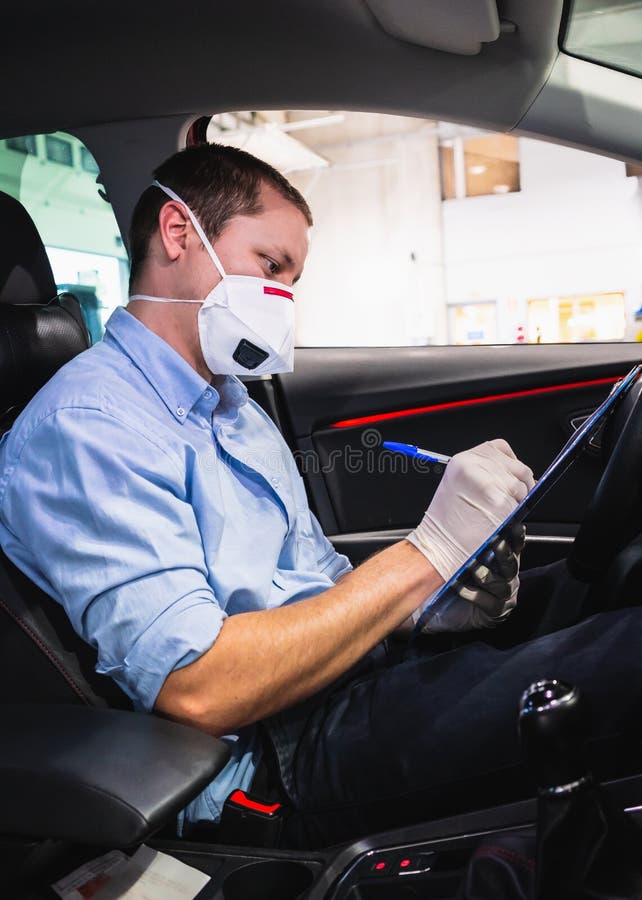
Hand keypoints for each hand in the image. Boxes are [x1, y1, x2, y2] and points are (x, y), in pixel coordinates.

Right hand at [406, 438, 533, 581]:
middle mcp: (474, 465)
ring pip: (522, 483)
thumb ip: (486, 473)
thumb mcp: (459, 485)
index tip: (511, 475)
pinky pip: (521, 501)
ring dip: (519, 498)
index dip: (510, 462)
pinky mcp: (499, 500)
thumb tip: (516, 476)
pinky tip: (499, 517)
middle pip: (516, 465)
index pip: (499, 448)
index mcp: (462, 460)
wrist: (439, 546)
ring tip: (499, 510)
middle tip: (510, 498)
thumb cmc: (447, 523)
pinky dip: (516, 511)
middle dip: (520, 482)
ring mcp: (488, 481)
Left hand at [416, 523, 525, 631]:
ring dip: (484, 573)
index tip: (514, 525)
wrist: (437, 606)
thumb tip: (464, 515)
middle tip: (493, 541)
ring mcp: (504, 596)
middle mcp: (507, 577)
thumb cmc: (449, 576)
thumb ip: (467, 539)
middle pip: (511, 564)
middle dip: (503, 551)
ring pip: (500, 584)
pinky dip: (470, 592)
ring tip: (470, 565)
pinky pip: (487, 601)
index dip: (516, 537)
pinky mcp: (495, 612)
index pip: (514, 546)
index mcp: (502, 560)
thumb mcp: (458, 554)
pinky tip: (457, 585)